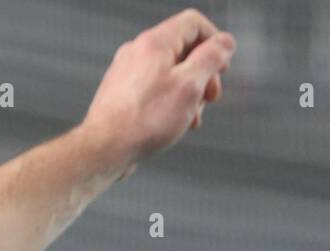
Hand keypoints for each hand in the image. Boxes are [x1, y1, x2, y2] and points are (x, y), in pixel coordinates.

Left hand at [79, 9, 235, 180]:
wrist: (104, 149)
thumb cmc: (143, 121)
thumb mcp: (190, 86)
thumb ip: (211, 58)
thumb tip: (225, 43)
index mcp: (154, 43)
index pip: (194, 23)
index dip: (215, 42)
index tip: (222, 66)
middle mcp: (137, 52)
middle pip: (183, 50)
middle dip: (203, 73)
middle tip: (211, 96)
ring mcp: (126, 73)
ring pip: (169, 73)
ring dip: (188, 93)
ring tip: (191, 117)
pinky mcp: (121, 94)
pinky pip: (153, 89)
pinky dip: (168, 102)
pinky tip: (173, 124)